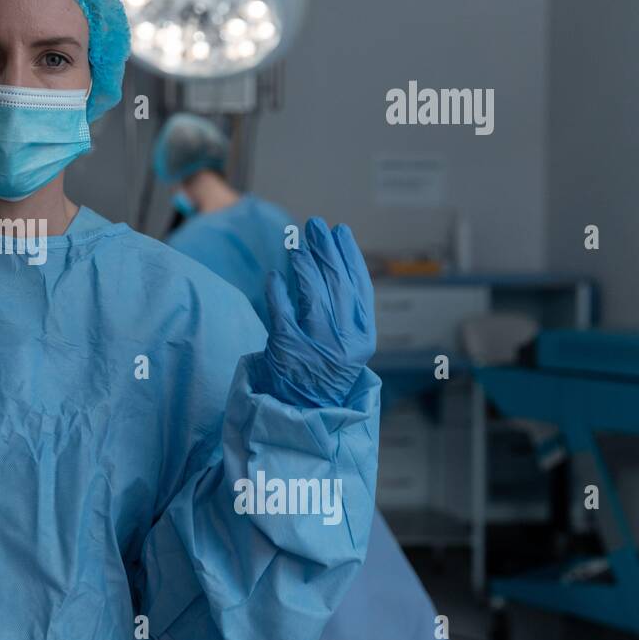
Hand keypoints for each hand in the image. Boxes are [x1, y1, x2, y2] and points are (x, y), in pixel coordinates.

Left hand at [261, 218, 375, 407]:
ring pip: (312, 295)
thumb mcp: (346, 346)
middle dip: (326, 251)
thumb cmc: (322, 372)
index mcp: (363, 338)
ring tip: (296, 244)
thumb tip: (332, 264)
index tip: (341, 232)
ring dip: (303, 265)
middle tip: (315, 226)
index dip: (350, 257)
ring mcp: (317, 347)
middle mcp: (344, 342)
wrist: (304, 413)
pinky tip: (275, 275)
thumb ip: (344, 313)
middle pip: (337, 286)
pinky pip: (281, 312)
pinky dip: (277, 290)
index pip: (360, 288)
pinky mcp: (287, 350)